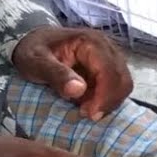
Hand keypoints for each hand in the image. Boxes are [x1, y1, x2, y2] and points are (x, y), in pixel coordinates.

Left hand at [12, 27, 132, 120]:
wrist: (33, 41)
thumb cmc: (32, 50)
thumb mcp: (36, 62)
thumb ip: (56, 74)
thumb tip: (79, 90)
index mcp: (91, 42)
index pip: (110, 73)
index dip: (105, 96)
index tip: (89, 114)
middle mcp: (108, 48)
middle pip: (123, 81)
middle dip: (108, 102)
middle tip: (87, 114)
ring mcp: (112, 57)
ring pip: (123, 86)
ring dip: (108, 102)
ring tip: (85, 108)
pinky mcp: (110, 68)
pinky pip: (117, 88)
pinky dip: (106, 99)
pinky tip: (88, 102)